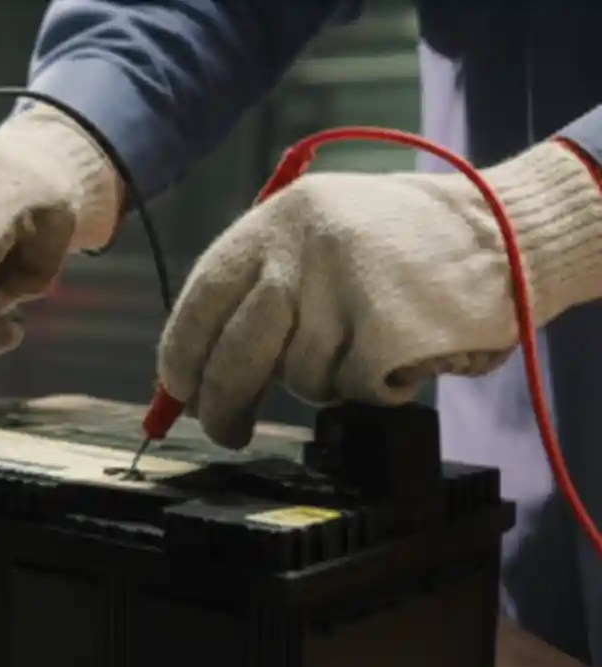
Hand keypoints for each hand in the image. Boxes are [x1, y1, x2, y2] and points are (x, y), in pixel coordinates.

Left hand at [158, 141, 601, 448]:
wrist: (506, 231)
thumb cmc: (400, 245)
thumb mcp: (320, 232)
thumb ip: (260, 286)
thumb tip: (198, 366)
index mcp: (277, 219)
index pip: (202, 295)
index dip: (181, 352)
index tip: (177, 389)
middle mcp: (302, 248)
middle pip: (234, 351)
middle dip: (223, 403)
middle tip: (227, 430)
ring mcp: (345, 287)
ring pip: (298, 377)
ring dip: (325, 380)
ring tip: (365, 343)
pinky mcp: (387, 328)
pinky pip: (353, 389)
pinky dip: (372, 386)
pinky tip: (398, 350)